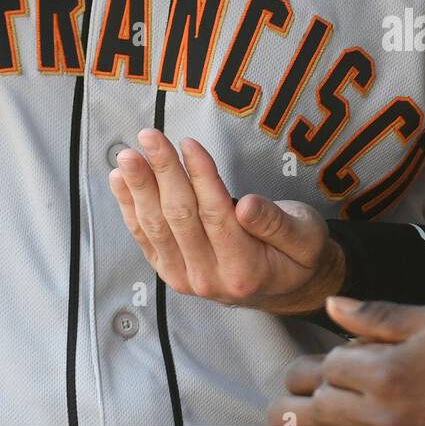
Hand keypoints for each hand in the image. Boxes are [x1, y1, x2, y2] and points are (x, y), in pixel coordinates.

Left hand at [108, 129, 344, 314]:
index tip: (188, 143)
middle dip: (162, 172)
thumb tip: (246, 206)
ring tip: (128, 155)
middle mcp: (210, 278)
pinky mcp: (171, 270)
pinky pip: (144, 237)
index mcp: (245, 269)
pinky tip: (119, 180)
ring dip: (139, 187)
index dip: (200, 176)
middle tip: (150, 136)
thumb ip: (276, 223)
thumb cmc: (297, 254)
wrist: (285, 288)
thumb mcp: (305, 237)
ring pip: (156, 226)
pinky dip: (129, 207)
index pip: (215, 214)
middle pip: (180, 217)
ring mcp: (186, 278)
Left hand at [267, 297, 424, 425]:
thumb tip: (333, 305)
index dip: (330, 356)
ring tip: (311, 405)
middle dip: (308, 390)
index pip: (328, 366)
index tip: (342, 353)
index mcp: (388, 375)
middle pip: (316, 408)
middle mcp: (384, 417)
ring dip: (317, 418)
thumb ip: (377, 316)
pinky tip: (347, 420)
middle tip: (307, 380)